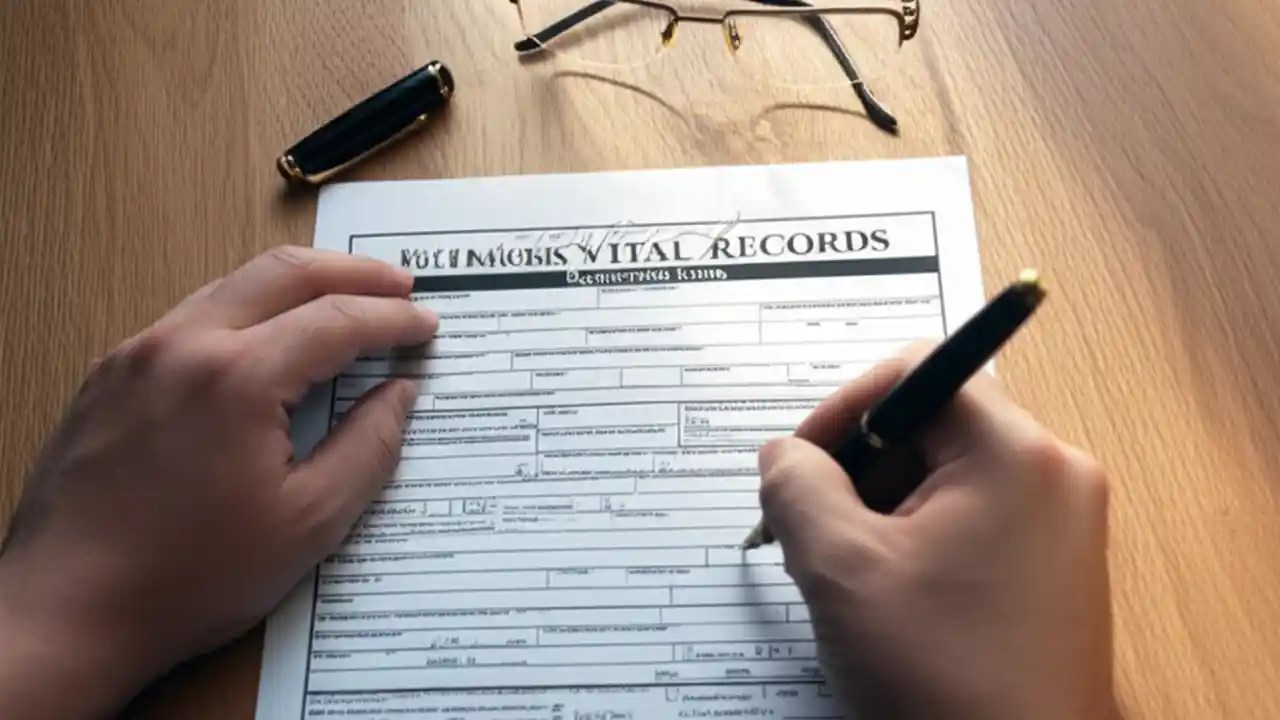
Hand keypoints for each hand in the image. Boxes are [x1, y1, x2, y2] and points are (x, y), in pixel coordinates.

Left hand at [0, 247, 436, 718]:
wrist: (66, 612)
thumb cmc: (190, 577)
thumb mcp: (309, 523)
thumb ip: (368, 447)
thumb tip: (399, 393)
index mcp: (237, 378)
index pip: (336, 320)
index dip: (392, 320)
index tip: (427, 327)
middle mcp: (182, 345)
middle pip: (283, 273)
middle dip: (352, 273)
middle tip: (401, 288)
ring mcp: (137, 355)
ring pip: (232, 287)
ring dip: (297, 286)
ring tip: (343, 305)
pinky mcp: (109, 376)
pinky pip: (191, 319)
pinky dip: (246, 313)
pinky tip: (269, 344)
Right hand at [759, 343, 1118, 719]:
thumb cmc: (945, 681)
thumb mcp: (840, 569)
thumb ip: (796, 487)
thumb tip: (783, 455)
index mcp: (1015, 456)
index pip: (917, 371)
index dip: (844, 408)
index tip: (802, 464)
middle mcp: (1054, 475)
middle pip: (930, 425)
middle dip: (857, 472)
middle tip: (813, 533)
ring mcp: (1061, 523)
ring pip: (945, 476)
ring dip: (880, 511)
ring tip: (848, 577)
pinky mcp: (1053, 567)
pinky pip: (970, 519)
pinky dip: (915, 541)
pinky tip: (886, 597)